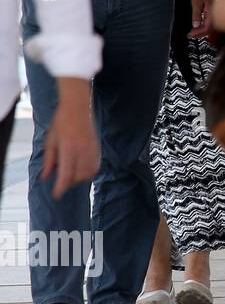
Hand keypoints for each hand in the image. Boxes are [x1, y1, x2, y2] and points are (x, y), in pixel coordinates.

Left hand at [42, 80, 99, 199]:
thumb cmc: (61, 123)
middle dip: (70, 183)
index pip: (67, 175)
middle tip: (61, 184)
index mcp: (69, 149)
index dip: (61, 188)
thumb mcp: (50, 142)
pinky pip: (96, 167)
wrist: (78, 109)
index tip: (57, 195)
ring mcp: (92, 150)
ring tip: (72, 177)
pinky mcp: (98, 149)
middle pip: (79, 177)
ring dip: (80, 179)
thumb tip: (46, 177)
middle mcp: (83, 151)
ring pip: (89, 174)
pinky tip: (82, 172)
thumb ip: (49, 161)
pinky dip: (89, 173)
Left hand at [189, 0, 215, 40]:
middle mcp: (215, 12)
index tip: (191, 35)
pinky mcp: (212, 8)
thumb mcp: (196, 2)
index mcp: (213, 11)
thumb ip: (196, 15)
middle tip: (190, 35)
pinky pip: (210, 19)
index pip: (208, 27)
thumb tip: (195, 26)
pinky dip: (204, 24)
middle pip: (210, 27)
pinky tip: (198, 24)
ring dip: (202, 29)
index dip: (199, 33)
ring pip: (211, 24)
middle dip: (200, 33)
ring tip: (193, 32)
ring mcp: (214, 10)